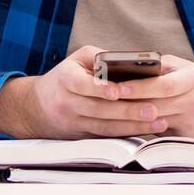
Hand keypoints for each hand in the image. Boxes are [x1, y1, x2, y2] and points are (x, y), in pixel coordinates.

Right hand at [3, 45, 171, 138]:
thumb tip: (129, 61)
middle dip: (128, 110)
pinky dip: (126, 134)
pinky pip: (106, 136)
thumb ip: (100, 58)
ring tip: (158, 122)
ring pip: (105, 126)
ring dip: (133, 125)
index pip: (81, 84)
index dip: (99, 88)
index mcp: (65, 79)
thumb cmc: (64, 77)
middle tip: (153, 109)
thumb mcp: (76, 59)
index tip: (118, 91)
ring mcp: (74, 122)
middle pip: (100, 109)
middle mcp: (67, 102)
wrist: (35, 107)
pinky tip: (146, 131)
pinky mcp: (81, 136)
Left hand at [114, 55, 193, 141]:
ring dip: (131, 119)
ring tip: (106, 115)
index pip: (161, 83)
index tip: (116, 86)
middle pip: (155, 104)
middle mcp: (191, 100)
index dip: (137, 86)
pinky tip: (124, 128)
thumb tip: (131, 66)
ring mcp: (190, 121)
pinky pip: (160, 134)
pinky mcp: (188, 137)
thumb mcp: (190, 70)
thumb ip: (164, 68)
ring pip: (154, 121)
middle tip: (102, 101)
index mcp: (192, 78)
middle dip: (128, 104)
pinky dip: (142, 130)